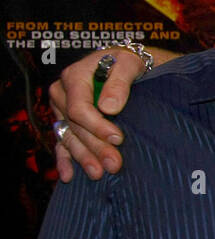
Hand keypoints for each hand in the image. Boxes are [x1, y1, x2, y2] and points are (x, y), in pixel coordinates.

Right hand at [49, 48, 149, 181]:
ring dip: (83, 157)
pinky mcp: (66, 121)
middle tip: (114, 164)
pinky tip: (69, 176)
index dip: (97, 126)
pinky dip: (65, 160)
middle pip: (76, 126)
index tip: (118, 138)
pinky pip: (61, 142)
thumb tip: (109, 107)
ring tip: (98, 173)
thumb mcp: (129, 63)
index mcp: (74, 77)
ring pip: (70, 137)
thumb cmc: (126, 62)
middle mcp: (63, 93)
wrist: (123, 64)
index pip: (79, 108)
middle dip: (95, 147)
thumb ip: (119, 82)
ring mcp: (62, 109)